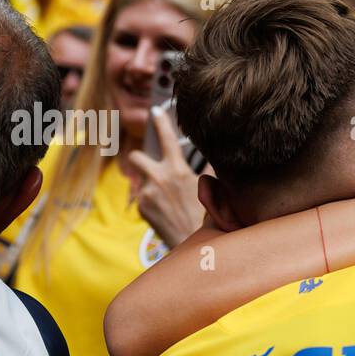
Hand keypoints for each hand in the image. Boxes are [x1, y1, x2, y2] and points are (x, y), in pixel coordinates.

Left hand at [125, 107, 206, 249]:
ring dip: (150, 185)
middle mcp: (158, 178)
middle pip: (136, 157)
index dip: (160, 122)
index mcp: (177, 170)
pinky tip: (165, 211)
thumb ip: (210, 169)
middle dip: (140, 158)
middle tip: (149, 164)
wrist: (192, 243)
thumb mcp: (210, 188)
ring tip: (167, 200)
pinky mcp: (141, 207)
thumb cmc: (205, 218)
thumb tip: (218, 154)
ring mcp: (146, 193)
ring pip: (141, 180)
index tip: (155, 112)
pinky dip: (150, 201)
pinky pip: (141, 197)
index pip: (167, 139)